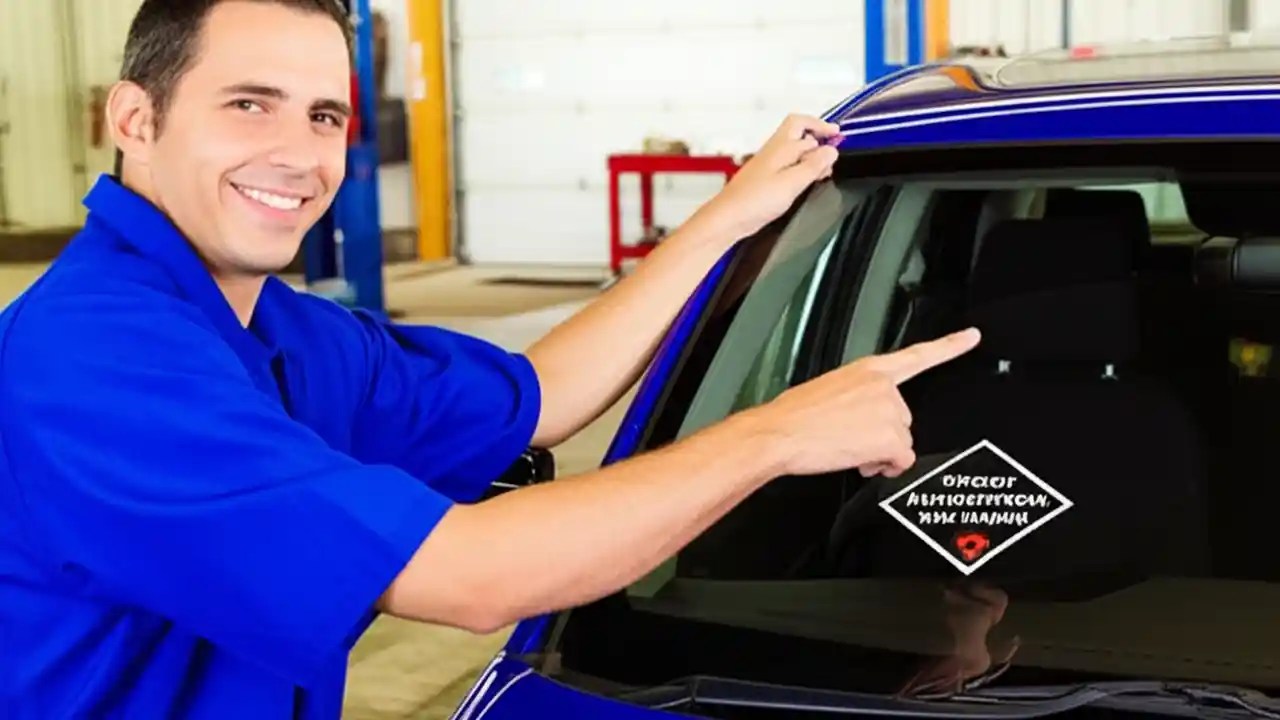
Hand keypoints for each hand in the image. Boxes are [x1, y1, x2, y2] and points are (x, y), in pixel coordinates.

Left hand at [696, 114, 842, 241]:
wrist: (729, 217)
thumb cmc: (754, 200)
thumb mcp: (793, 182)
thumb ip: (813, 165)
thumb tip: (831, 151)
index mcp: (780, 146)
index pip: (803, 124)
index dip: (822, 127)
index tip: (837, 135)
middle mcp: (773, 151)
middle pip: (797, 132)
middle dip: (817, 138)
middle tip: (831, 150)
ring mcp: (768, 164)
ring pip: (793, 150)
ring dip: (810, 156)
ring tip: (822, 171)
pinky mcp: (765, 179)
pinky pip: (787, 166)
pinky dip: (801, 170)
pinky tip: (805, 183)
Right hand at [746, 328, 980, 477]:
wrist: (779, 433)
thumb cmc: (794, 417)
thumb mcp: (827, 393)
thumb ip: (856, 399)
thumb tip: (860, 424)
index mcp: (868, 370)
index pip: (917, 356)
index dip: (949, 347)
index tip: (972, 337)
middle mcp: (884, 387)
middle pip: (903, 419)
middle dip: (882, 436)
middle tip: (850, 440)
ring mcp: (890, 411)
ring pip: (901, 442)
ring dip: (880, 453)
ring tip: (846, 448)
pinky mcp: (890, 437)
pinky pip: (901, 461)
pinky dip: (885, 467)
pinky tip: (859, 460)